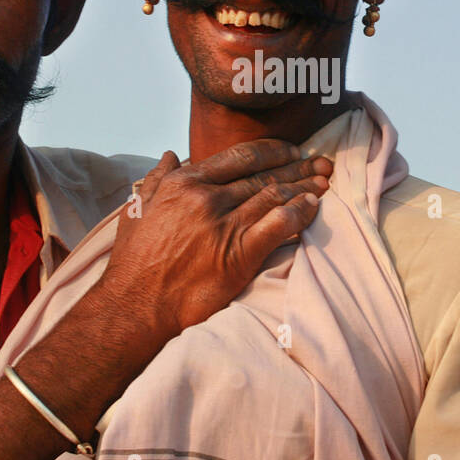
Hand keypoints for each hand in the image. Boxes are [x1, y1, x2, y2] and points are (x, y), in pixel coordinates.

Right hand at [101, 139, 331, 337]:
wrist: (135, 308)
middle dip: (298, 167)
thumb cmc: (134, 263)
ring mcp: (223, 226)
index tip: (292, 151)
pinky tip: (313, 207)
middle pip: (264, 176)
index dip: (273, 151)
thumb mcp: (137, 211)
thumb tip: (170, 155)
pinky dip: (299, 213)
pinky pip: (278, 227)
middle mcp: (206, 199)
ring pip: (274, 197)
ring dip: (304, 188)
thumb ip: (156, 180)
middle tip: (322, 163)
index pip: (240, 156)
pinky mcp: (238, 255)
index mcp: (184, 184)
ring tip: (325, 182)